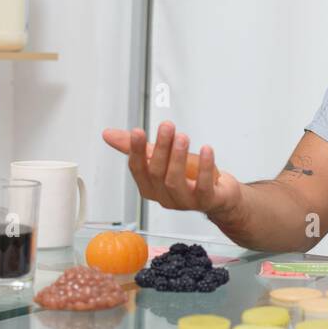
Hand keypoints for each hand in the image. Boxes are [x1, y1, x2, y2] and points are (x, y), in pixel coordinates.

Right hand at [101, 121, 242, 215]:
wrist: (220, 195)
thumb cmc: (189, 175)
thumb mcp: (161, 158)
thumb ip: (137, 147)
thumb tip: (108, 134)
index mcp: (150, 187)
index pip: (138, 169)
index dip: (136, 151)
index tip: (138, 131)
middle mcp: (164, 197)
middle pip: (157, 173)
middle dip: (161, 148)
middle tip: (167, 126)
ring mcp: (185, 202)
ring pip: (175, 181)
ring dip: (178, 157)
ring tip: (182, 137)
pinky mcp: (206, 201)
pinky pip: (203, 186)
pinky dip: (205, 167)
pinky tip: (207, 149)